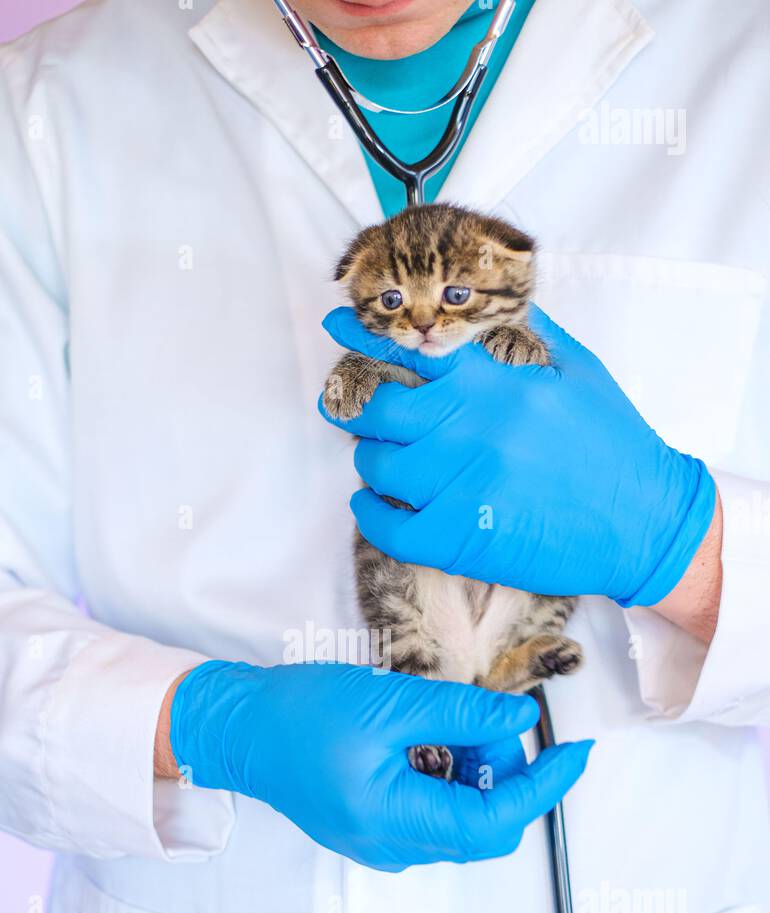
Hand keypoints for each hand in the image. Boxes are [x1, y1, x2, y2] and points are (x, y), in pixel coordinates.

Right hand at [169, 661, 591, 871]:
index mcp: (392, 822)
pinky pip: (433, 815)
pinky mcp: (372, 828)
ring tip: (454, 721)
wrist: (237, 728)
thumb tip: (521, 722)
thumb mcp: (389, 702)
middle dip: (504, 774)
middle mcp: (390, 846)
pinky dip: (451, 779)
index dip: (544, 788)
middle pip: (483, 827)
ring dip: (477, 774)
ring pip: (460, 821)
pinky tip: (432, 740)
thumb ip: (461, 714)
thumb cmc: (297, 714)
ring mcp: (379, 843)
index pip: (495, 823)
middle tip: (490, 718)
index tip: (575, 753)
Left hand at [320, 306, 716, 607]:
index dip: (363, 336)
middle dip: (365, 409)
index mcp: (493, 382)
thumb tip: (493, 305)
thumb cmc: (616, 447)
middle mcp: (468, 428)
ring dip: (373, 462)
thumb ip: (529, 333)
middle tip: (367, 414)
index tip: (335, 326)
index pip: (409, 348)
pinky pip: (385, 527)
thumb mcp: (579, 370)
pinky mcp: (458, 539)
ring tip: (389, 461)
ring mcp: (459, 486)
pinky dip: (370, 513)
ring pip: (376, 466)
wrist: (644, 522)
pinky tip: (374, 504)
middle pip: (378, 410)